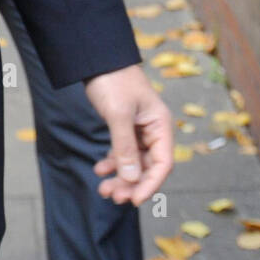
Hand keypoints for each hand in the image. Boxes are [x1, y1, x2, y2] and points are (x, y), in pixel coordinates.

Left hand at [84, 64, 172, 204]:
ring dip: (120, 177)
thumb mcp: (119, 114)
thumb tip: (131, 179)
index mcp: (160, 125)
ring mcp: (139, 129)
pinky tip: (99, 170)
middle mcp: (153, 130)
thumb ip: (125, 147)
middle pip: (147, 166)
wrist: (97, 59)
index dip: (150, 184)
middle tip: (113, 197)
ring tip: (104, 189)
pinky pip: (122, 152)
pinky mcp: (125, 127)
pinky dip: (112, 162)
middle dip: (131, 183)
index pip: (162, 164)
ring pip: (133, 162)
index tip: (134, 200)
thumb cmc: (113, 81)